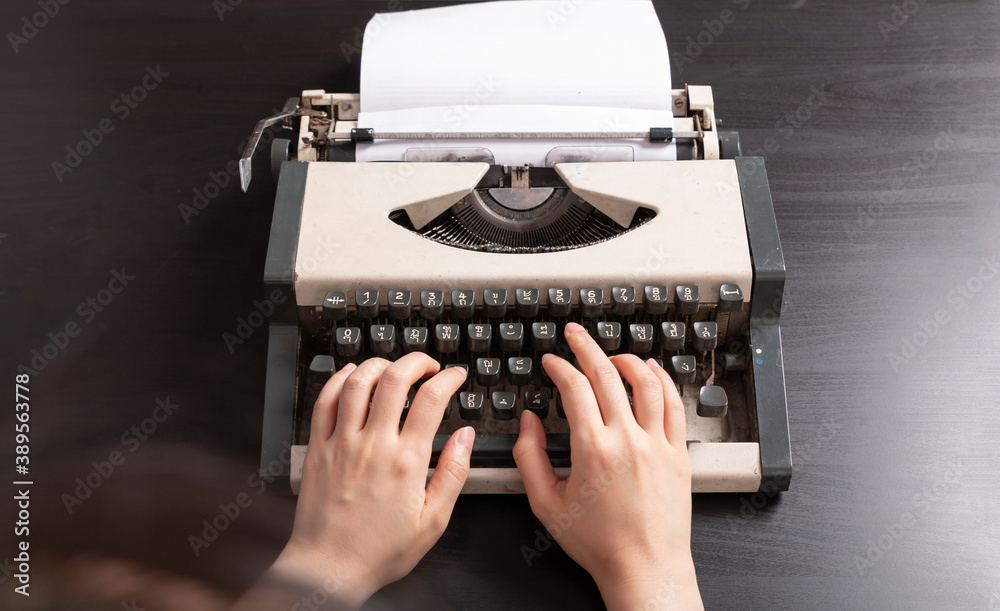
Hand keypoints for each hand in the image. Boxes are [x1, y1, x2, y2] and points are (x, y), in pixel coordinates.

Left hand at [270, 354, 473, 606]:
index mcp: (406, 461)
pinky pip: (325, 400)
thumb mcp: (433, 521)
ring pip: (358, 382)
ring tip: (393, 367)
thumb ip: (453, 473)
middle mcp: (373, 445)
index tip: (456, 376)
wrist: (328, 569)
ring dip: (379, 364)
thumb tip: (465, 438)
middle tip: (428, 365)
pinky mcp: (318, 449)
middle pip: (395, 378)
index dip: (449, 378)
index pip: (432, 399)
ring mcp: (342, 443)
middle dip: (417, 360)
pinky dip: (339, 379)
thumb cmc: (379, 551)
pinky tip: (351, 376)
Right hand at [513, 322, 702, 609]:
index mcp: (593, 449)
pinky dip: (663, 381)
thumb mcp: (547, 504)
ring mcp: (657, 444)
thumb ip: (530, 458)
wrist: (645, 569)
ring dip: (627, 359)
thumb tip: (528, 423)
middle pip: (608, 374)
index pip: (575, 388)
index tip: (551, 361)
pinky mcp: (678, 454)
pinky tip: (652, 373)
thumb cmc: (599, 543)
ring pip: (646, 382)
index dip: (559, 366)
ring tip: (613, 353)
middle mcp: (627, 440)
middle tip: (575, 334)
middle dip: (587, 346)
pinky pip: (675, 405)